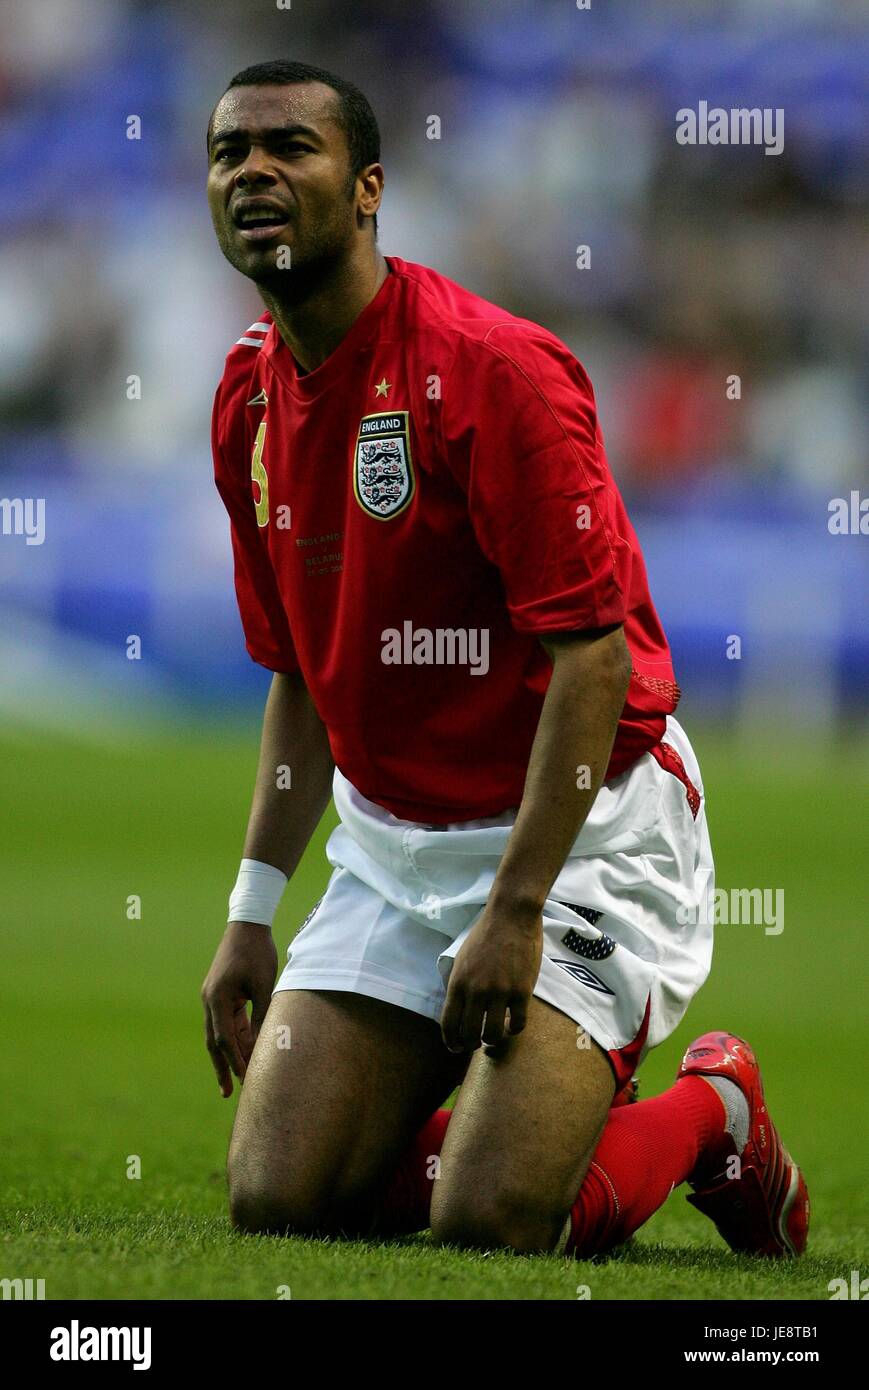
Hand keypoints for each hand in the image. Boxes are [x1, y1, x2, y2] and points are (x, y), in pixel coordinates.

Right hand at [201, 921, 277, 1096]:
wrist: (247, 924)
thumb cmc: (258, 952)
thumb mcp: (264, 985)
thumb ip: (262, 1014)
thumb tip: (264, 1043)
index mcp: (218, 998)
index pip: (224, 1038)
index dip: (235, 1061)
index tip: (246, 1079)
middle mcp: (210, 1000)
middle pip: (214, 1041)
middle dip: (222, 1067)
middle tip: (229, 1093)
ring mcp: (213, 997)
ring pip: (218, 1033)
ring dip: (227, 1055)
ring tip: (234, 1080)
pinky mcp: (221, 994)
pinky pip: (226, 1021)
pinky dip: (233, 1038)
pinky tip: (243, 1053)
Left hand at [440, 903, 542, 1053]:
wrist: (511, 916)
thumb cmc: (486, 935)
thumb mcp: (462, 959)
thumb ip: (459, 984)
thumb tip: (459, 1009)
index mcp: (458, 983)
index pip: (448, 1024)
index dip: (451, 1042)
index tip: (456, 1048)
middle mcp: (476, 991)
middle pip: (468, 1034)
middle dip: (471, 1045)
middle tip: (477, 1043)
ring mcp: (499, 992)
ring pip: (492, 1034)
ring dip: (492, 1040)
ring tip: (495, 1035)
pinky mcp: (521, 991)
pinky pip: (518, 1024)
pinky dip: (514, 1029)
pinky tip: (512, 1024)